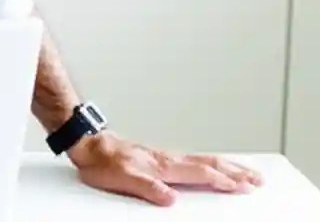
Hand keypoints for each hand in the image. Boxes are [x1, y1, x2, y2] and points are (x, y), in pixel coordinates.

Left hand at [67, 131, 263, 205]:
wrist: (89, 146)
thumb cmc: (103, 163)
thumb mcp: (123, 179)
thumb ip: (148, 188)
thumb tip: (170, 198)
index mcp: (164, 166)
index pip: (201, 173)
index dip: (223, 180)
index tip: (243, 186)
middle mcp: (168, 159)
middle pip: (209, 163)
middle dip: (235, 171)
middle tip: (256, 178)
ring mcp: (165, 156)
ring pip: (203, 159)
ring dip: (226, 165)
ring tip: (244, 170)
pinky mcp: (159, 157)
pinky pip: (192, 159)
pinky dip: (209, 162)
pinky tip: (210, 166)